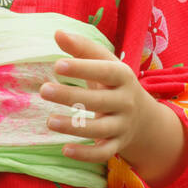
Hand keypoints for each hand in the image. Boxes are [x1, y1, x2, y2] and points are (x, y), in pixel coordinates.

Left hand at [41, 30, 149, 162]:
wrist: (143, 117)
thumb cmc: (113, 84)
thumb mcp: (105, 63)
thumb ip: (82, 48)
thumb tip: (57, 33)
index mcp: (123, 77)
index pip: (105, 71)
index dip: (83, 68)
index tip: (57, 65)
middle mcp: (126, 101)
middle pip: (99, 100)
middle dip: (71, 96)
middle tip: (43, 90)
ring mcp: (123, 125)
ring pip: (100, 129)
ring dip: (74, 127)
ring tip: (49, 122)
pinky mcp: (118, 144)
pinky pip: (103, 153)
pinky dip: (86, 155)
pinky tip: (65, 150)